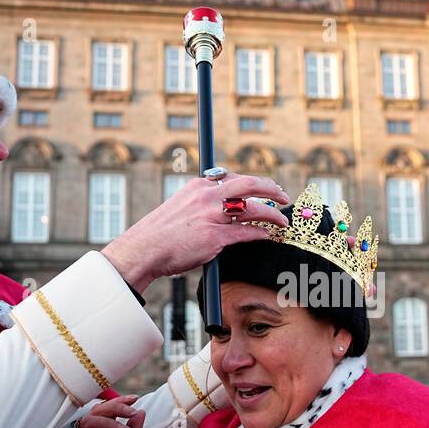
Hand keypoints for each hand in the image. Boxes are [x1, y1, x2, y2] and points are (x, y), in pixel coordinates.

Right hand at [100, 172, 290, 291]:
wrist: (144, 250)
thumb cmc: (160, 233)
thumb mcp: (179, 206)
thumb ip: (200, 203)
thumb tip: (220, 207)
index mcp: (198, 186)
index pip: (232, 178)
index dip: (252, 184)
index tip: (263, 188)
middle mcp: (207, 196)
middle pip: (249, 185)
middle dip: (271, 188)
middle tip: (284, 196)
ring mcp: (212, 216)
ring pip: (253, 209)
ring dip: (273, 215)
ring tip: (282, 222)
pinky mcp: (215, 237)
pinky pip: (247, 232)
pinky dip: (260, 233)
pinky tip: (268, 235)